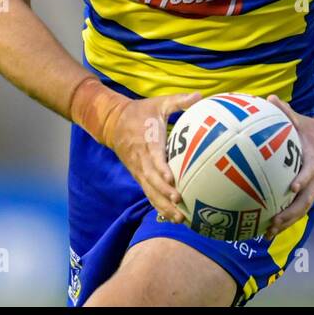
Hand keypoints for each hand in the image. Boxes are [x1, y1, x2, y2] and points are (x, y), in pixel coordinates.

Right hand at [109, 91, 201, 224]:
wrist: (113, 123)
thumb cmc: (141, 112)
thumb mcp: (158, 103)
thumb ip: (178, 101)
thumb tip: (200, 96)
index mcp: (147, 142)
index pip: (153, 158)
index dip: (161, 169)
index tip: (171, 178)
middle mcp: (141, 159)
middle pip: (152, 181)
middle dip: (165, 194)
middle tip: (180, 204)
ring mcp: (139, 170)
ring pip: (150, 191)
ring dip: (163, 206)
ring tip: (180, 219)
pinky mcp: (139, 176)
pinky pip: (149, 193)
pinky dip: (159, 205)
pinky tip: (172, 217)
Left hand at [263, 95, 313, 239]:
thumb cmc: (309, 128)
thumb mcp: (298, 118)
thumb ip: (285, 110)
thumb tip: (270, 98)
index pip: (310, 171)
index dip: (303, 179)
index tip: (293, 186)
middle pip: (305, 201)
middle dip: (290, 213)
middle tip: (273, 222)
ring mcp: (311, 187)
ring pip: (300, 210)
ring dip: (285, 223)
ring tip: (267, 234)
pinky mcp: (306, 192)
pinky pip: (295, 209)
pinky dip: (283, 220)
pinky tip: (265, 230)